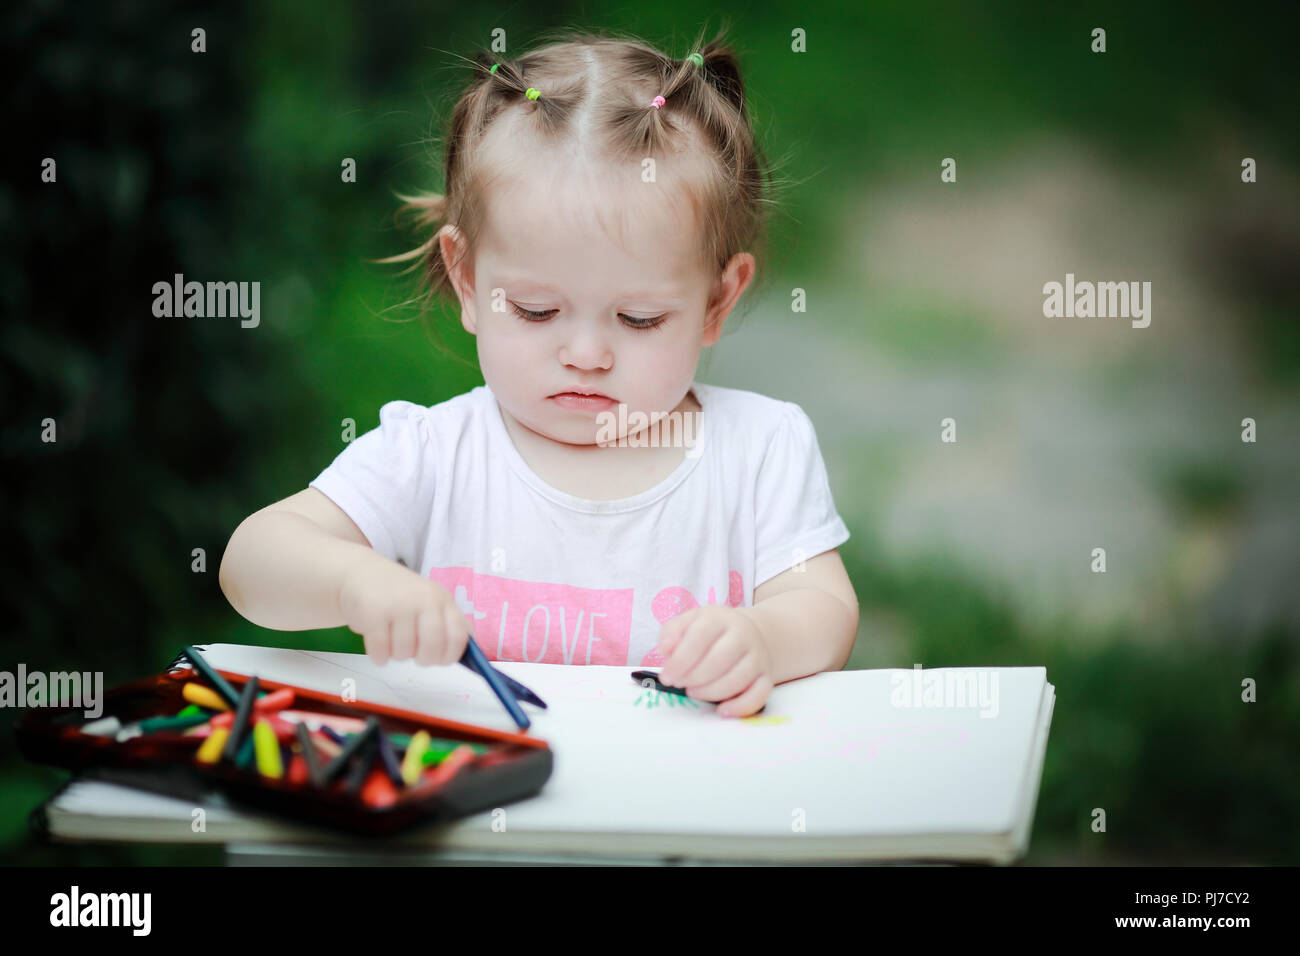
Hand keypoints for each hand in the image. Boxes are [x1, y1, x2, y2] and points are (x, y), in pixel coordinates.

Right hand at [337, 559, 469, 666]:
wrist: (360, 572)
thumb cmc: (398, 594)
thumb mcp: (429, 601)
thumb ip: (448, 623)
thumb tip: (469, 652)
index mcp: (442, 599)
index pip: (459, 636)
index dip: (450, 656)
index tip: (439, 660)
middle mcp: (424, 600)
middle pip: (433, 648)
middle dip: (423, 659)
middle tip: (413, 653)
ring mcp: (399, 605)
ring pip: (404, 653)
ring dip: (396, 655)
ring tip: (391, 639)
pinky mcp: (374, 613)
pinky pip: (381, 652)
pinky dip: (378, 656)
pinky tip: (377, 644)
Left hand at [654, 606, 773, 716]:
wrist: (748, 633)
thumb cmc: (711, 632)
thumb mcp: (689, 622)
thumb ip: (672, 633)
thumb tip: (666, 649)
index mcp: (719, 618)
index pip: (700, 636)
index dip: (681, 659)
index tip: (667, 676)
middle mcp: (743, 635)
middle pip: (720, 659)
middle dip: (694, 677)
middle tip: (679, 684)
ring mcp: (757, 656)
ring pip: (738, 678)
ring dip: (711, 692)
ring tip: (694, 692)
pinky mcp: (766, 676)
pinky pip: (760, 694)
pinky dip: (741, 706)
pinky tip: (722, 710)